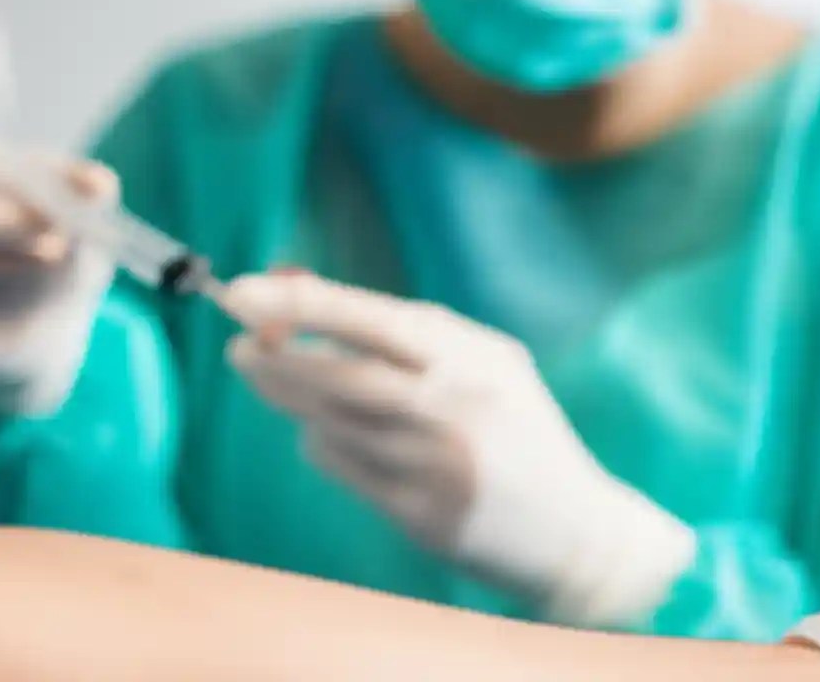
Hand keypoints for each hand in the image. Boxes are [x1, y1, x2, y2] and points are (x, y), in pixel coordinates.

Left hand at [223, 272, 695, 626]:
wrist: (580, 534)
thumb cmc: (520, 434)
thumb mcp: (488, 366)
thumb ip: (407, 330)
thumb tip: (299, 284)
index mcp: (477, 360)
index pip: (376, 320)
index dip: (305, 303)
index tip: (244, 292)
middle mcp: (460, 410)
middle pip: (343, 377)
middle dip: (278, 357)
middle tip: (239, 345)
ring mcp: (440, 467)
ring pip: (332, 424)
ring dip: (289, 398)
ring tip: (268, 376)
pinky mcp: (423, 516)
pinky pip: (343, 468)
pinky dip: (320, 443)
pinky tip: (321, 432)